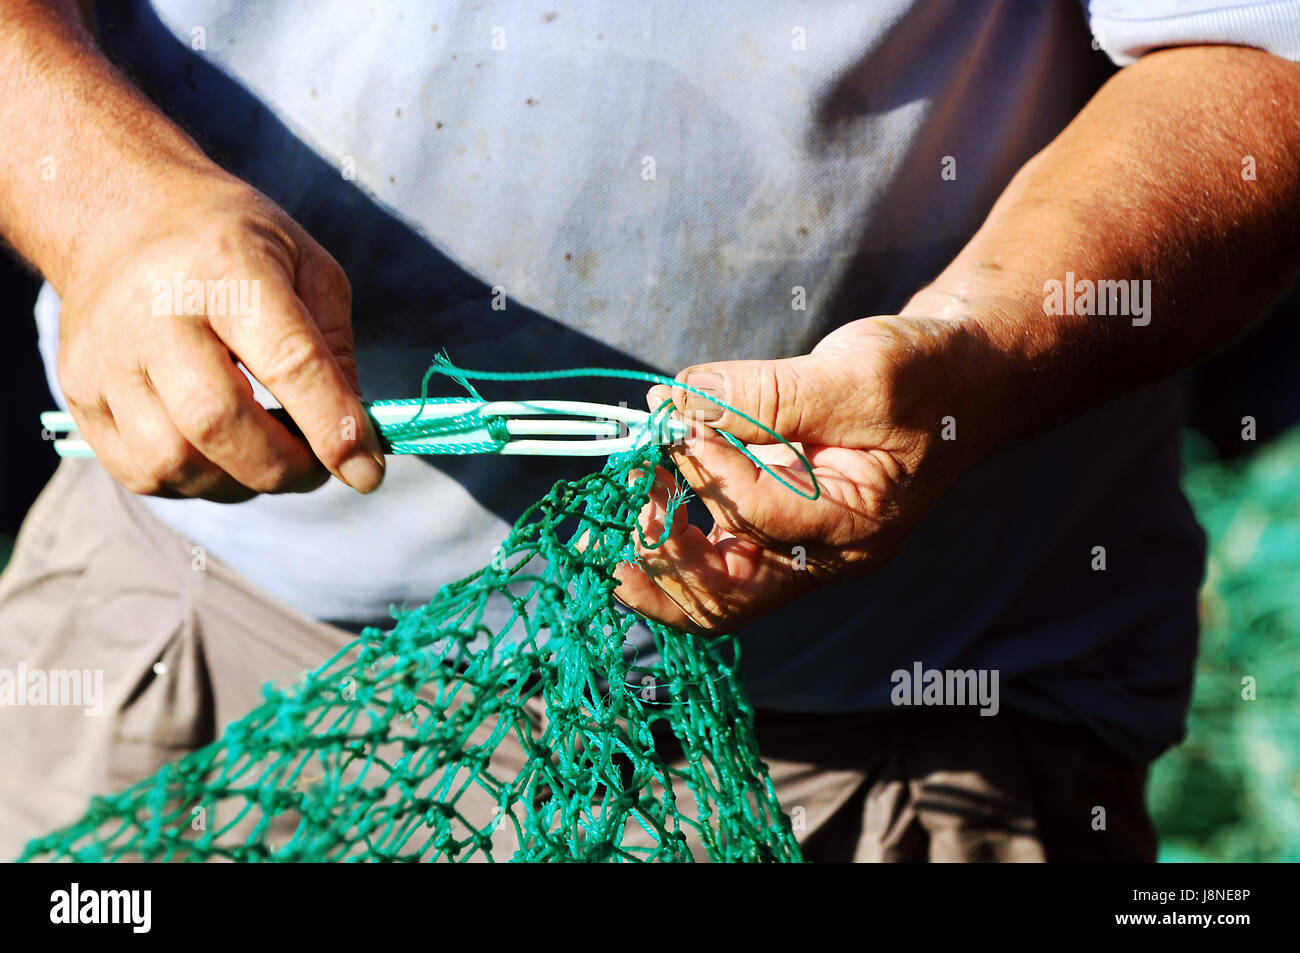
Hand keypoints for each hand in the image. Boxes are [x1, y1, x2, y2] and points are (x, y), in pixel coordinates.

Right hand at [56, 170, 384, 500]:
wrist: (121, 216)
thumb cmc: (232, 244)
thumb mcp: (307, 266)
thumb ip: (336, 350)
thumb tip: (351, 439)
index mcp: (225, 266)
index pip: (289, 362)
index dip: (334, 428)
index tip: (367, 472)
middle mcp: (155, 311)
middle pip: (218, 422)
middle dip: (284, 468)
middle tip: (318, 469)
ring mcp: (106, 357)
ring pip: (175, 461)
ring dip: (241, 483)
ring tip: (270, 458)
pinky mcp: (78, 395)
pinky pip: (143, 474)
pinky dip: (196, 484)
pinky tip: (220, 455)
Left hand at [614, 314, 1005, 632]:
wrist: (965, 380)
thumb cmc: (926, 375)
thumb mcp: (857, 372)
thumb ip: (766, 392)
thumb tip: (676, 400)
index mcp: (859, 526)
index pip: (760, 515)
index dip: (706, 467)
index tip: (677, 419)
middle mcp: (826, 556)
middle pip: (724, 599)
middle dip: (659, 556)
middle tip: (620, 497)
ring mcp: (801, 549)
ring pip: (710, 588)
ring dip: (654, 550)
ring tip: (620, 494)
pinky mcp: (780, 528)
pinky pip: (715, 554)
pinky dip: (672, 528)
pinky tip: (647, 485)